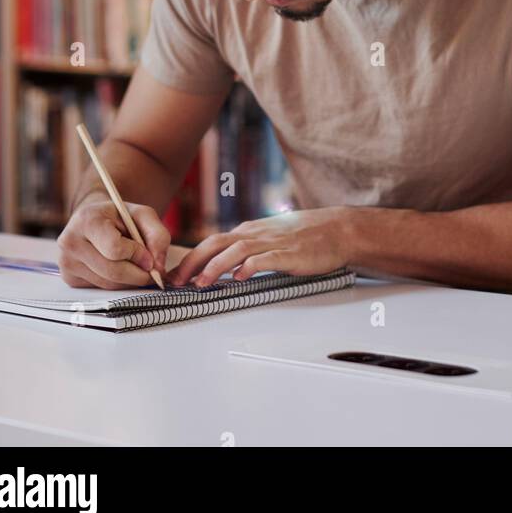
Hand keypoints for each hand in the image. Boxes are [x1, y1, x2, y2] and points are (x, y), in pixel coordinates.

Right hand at [57, 196, 170, 288]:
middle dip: (138, 275)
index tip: (149, 257)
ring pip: (108, 284)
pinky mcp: (69, 278)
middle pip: (112, 271)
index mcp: (87, 220)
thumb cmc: (118, 216)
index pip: (115, 248)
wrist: (92, 219)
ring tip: (137, 268)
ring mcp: (67, 262)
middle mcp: (71, 242)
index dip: (137, 255)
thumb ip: (157, 235)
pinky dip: (117, 284)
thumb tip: (158, 266)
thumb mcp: (141, 215)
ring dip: (129, 281)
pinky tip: (119, 270)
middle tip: (152, 273)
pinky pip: (101, 289)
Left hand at [167, 207, 354, 287]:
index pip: (212, 242)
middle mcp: (255, 233)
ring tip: (200, 283)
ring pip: (235, 250)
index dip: (191, 258)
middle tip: (175, 281)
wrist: (336, 229)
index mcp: (249, 231)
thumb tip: (229, 268)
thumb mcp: (270, 238)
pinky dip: (249, 266)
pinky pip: (264, 258)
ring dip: (215, 267)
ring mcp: (271, 242)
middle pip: (215, 243)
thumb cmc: (305, 236)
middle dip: (192, 262)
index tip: (175, 275)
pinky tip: (240, 277)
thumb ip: (250, 250)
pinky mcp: (288, 253)